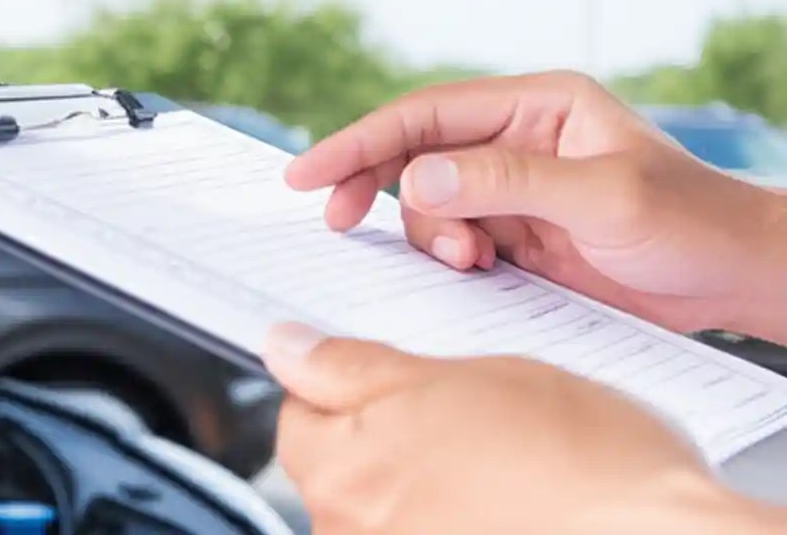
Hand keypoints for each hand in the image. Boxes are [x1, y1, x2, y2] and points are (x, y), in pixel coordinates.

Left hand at [264, 322, 783, 534]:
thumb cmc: (578, 462)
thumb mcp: (458, 376)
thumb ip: (353, 367)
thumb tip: (286, 346)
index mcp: (341, 470)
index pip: (297, 412)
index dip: (341, 380)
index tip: (384, 373)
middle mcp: (352, 533)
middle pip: (335, 465)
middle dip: (382, 431)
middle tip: (456, 410)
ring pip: (381, 504)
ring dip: (418, 477)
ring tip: (493, 459)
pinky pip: (420, 530)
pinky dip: (447, 514)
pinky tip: (502, 503)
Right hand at [285, 70, 786, 341]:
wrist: (731, 278)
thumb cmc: (689, 221)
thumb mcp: (602, 197)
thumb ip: (508, 182)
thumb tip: (417, 177)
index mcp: (536, 106)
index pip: (426, 114)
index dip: (361, 140)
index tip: (309, 172)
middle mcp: (515, 140)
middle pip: (413, 153)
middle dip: (371, 184)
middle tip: (335, 221)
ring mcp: (512, 189)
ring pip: (428, 205)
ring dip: (431, 236)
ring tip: (472, 263)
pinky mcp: (516, 234)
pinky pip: (453, 239)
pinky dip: (448, 258)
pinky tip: (480, 271)